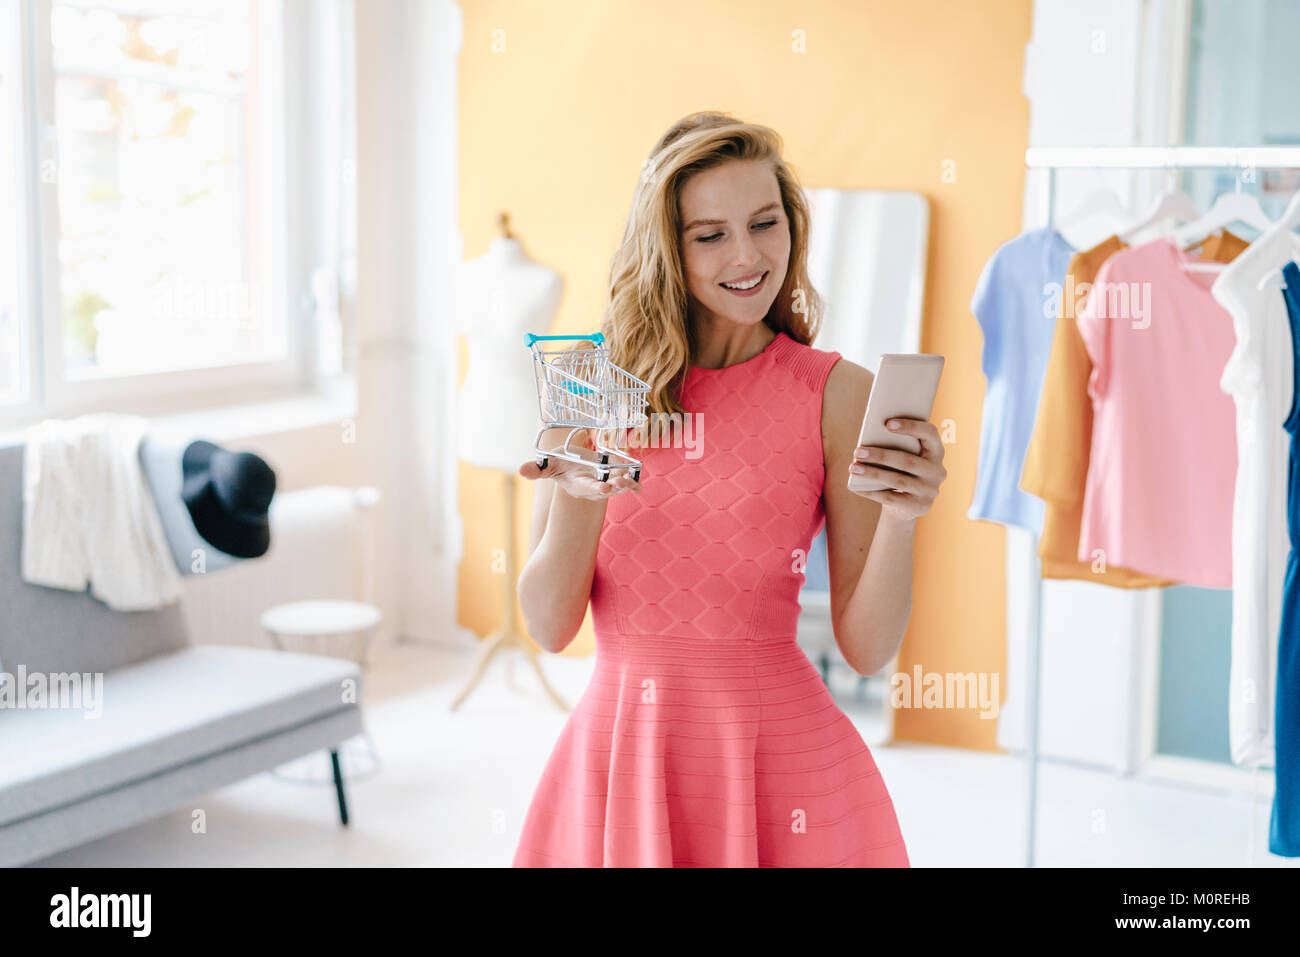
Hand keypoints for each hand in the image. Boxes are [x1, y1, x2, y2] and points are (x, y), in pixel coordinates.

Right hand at [518, 427, 641, 500]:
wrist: (576, 467)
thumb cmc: (562, 466)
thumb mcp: (549, 465)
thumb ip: (537, 469)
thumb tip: (520, 470)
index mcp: (580, 484)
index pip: (588, 487)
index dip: (596, 487)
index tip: (604, 487)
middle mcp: (595, 486)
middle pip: (607, 489)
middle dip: (615, 486)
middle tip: (620, 481)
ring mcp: (608, 483)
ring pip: (619, 487)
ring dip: (626, 483)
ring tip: (630, 477)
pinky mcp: (617, 478)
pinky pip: (629, 484)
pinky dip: (635, 483)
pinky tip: (638, 482)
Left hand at [848, 417, 945, 521]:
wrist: (907, 506)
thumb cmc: (901, 471)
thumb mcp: (903, 456)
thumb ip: (895, 445)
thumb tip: (868, 440)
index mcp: (936, 450)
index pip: (929, 433)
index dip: (910, 426)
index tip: (887, 423)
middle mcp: (937, 470)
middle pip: (907, 460)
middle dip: (880, 455)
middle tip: (857, 451)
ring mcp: (930, 490)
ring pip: (898, 480)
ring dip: (872, 473)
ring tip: (853, 468)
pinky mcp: (920, 506)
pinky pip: (891, 499)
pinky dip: (870, 492)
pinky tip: (855, 486)